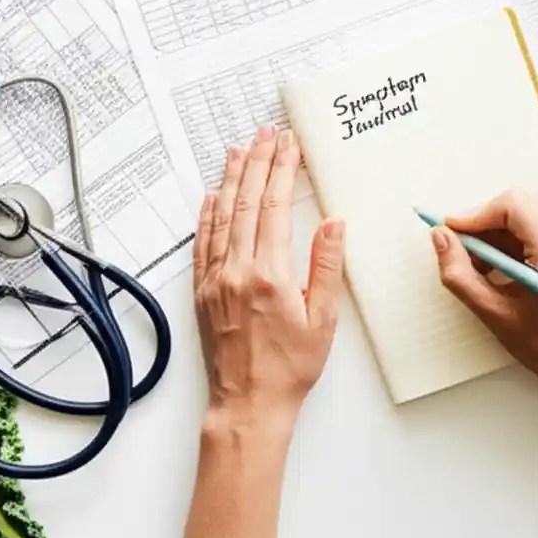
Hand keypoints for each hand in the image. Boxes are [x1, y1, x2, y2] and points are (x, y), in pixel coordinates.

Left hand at [193, 125, 345, 426]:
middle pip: (247, 202)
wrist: (247, 404)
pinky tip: (212, 196)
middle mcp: (237, 270)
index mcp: (270, 274)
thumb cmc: (289, 368)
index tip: (288, 144)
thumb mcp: (322, 318)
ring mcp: (215, 280)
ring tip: (239, 150)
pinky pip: (203, 243)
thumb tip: (334, 223)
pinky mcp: (203, 292)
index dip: (282, 170)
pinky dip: (207, 215)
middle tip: (266, 133)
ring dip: (231, 179)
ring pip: (221, 216)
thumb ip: (326, 266)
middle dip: (258, 162)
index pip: (276, 206)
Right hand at [429, 189, 537, 391]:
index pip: (512, 206)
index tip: (450, 233)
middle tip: (461, 254)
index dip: (475, 215)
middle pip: (517, 207)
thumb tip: (440, 238)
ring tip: (479, 269)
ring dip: (495, 236)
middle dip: (483, 226)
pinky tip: (498, 271)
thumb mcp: (496, 315)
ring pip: (523, 217)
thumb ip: (461, 275)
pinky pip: (534, 229)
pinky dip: (510, 243)